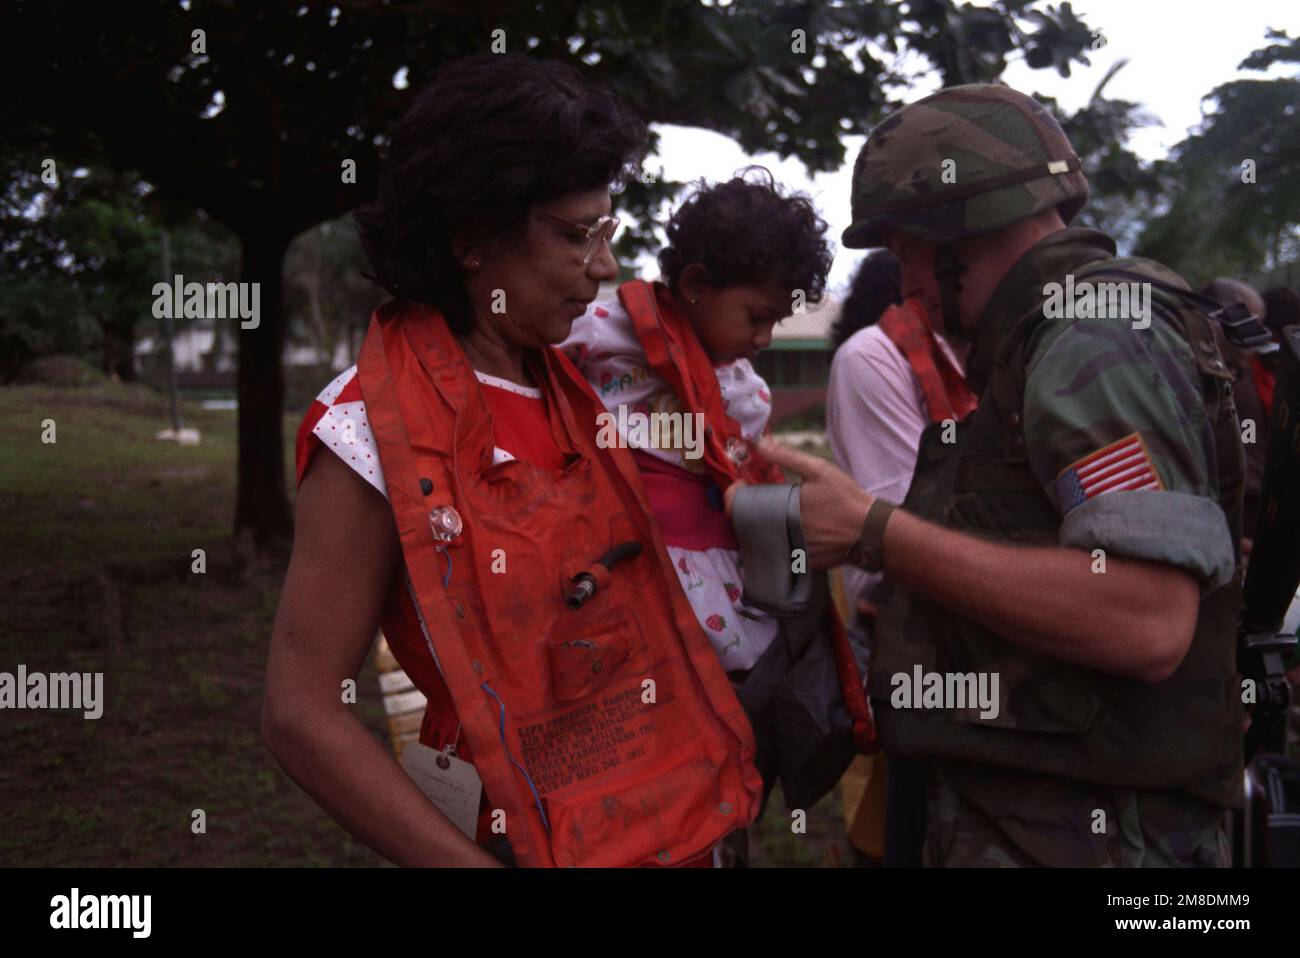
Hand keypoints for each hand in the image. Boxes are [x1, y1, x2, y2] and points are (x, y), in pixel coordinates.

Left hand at [725, 438, 874, 569]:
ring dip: (764, 529)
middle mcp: (782, 534)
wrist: (872, 531)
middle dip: (751, 514)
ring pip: (766, 541)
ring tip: (775, 516)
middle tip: (761, 502)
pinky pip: (784, 554)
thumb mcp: (818, 470)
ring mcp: (791, 552)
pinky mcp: (803, 564)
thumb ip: (786, 456)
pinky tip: (793, 531)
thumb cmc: (846, 498)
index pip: (739, 509)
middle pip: (750, 526)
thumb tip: (758, 443)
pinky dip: (783, 543)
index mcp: (780, 510)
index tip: (740, 488)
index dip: (734, 498)